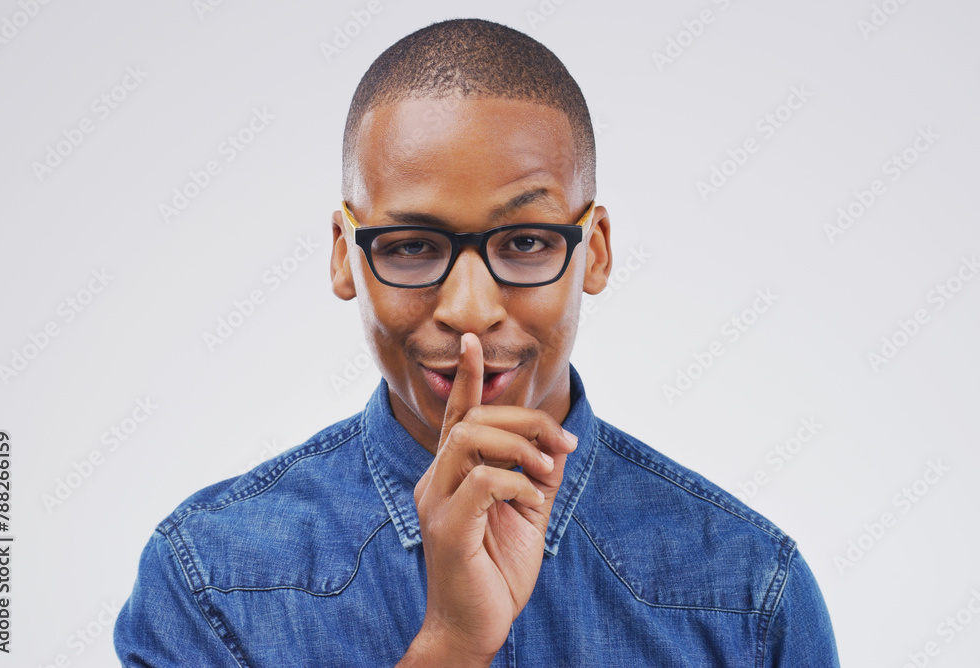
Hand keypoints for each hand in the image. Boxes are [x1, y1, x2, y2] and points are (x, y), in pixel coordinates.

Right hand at [406, 332, 578, 663]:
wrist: (475, 628)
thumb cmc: (495, 572)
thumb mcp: (527, 513)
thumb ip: (538, 474)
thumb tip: (559, 441)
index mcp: (451, 475)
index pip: (457, 416)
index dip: (465, 377)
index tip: (472, 342)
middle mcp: (435, 481)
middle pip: (473, 419)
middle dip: (526, 420)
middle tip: (561, 446)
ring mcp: (436, 504)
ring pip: (469, 439)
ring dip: (520, 446)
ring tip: (547, 472)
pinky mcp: (448, 529)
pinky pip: (481, 481)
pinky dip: (518, 482)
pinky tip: (534, 502)